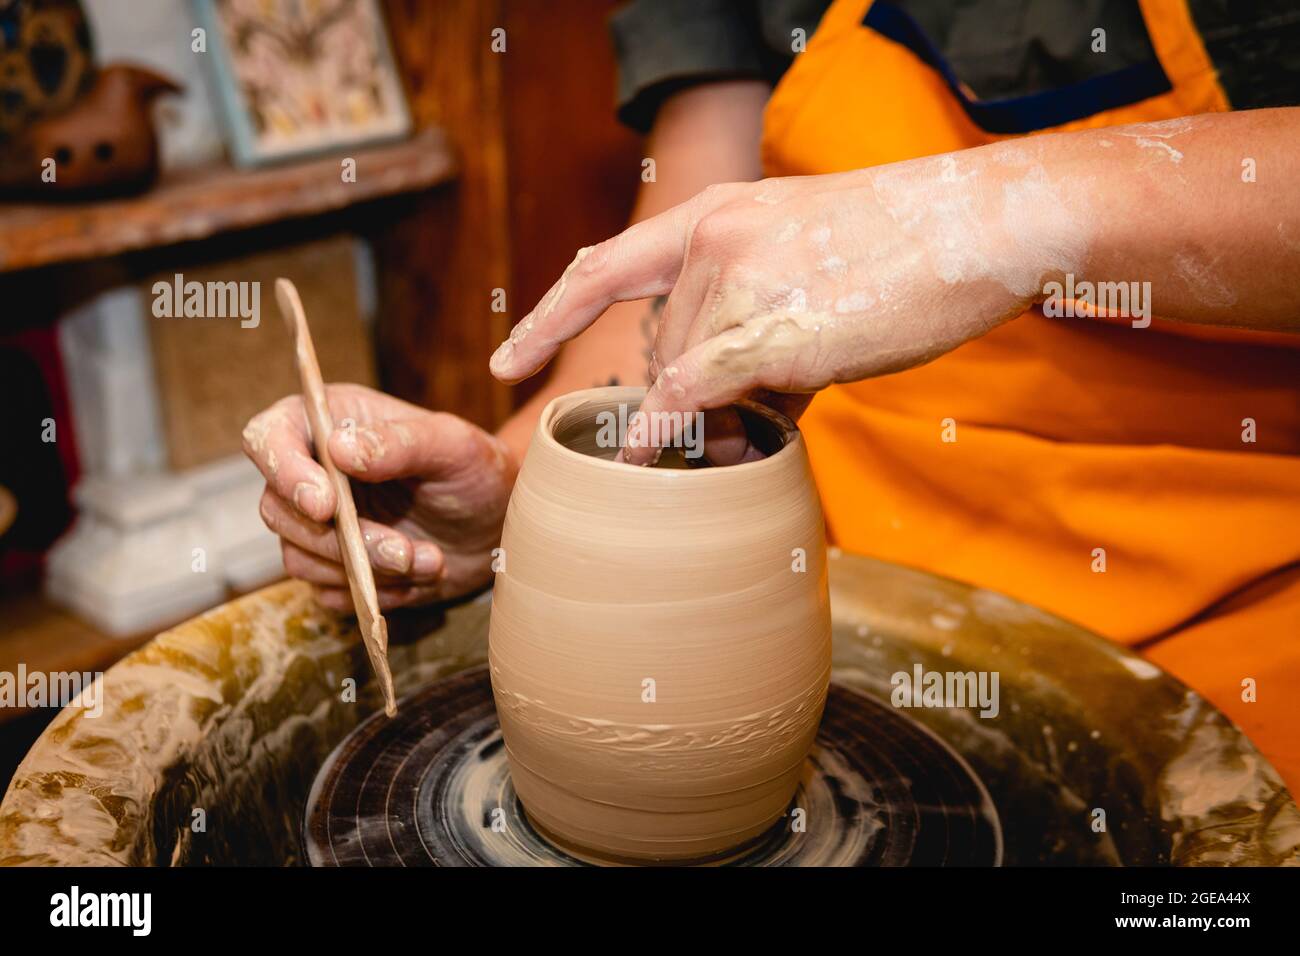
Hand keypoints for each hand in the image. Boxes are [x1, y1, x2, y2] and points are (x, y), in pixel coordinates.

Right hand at [242, 383, 515, 609]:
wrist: (497, 525)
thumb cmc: (476, 471)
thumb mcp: (452, 446)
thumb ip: (399, 443)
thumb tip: (339, 450)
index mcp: (330, 422)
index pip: (268, 438)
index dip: (283, 471)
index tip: (325, 505)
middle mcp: (314, 471)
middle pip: (278, 510)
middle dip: (344, 539)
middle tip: (405, 551)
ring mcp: (320, 523)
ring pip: (300, 557)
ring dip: (367, 569)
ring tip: (429, 561)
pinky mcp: (334, 567)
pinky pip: (328, 592)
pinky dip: (374, 593)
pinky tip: (418, 577)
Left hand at [490, 148, 1070, 461]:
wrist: (975, 224)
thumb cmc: (901, 253)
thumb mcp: (806, 270)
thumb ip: (749, 331)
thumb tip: (721, 424)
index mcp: (714, 215)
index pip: (605, 266)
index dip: (551, 317)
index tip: (507, 360)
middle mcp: (711, 238)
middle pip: (666, 347)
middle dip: (694, 392)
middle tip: (757, 414)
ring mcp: (735, 280)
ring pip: (693, 377)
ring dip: (729, 411)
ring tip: (806, 384)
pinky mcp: (768, 328)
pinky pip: (698, 395)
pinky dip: (672, 434)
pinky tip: (663, 458)